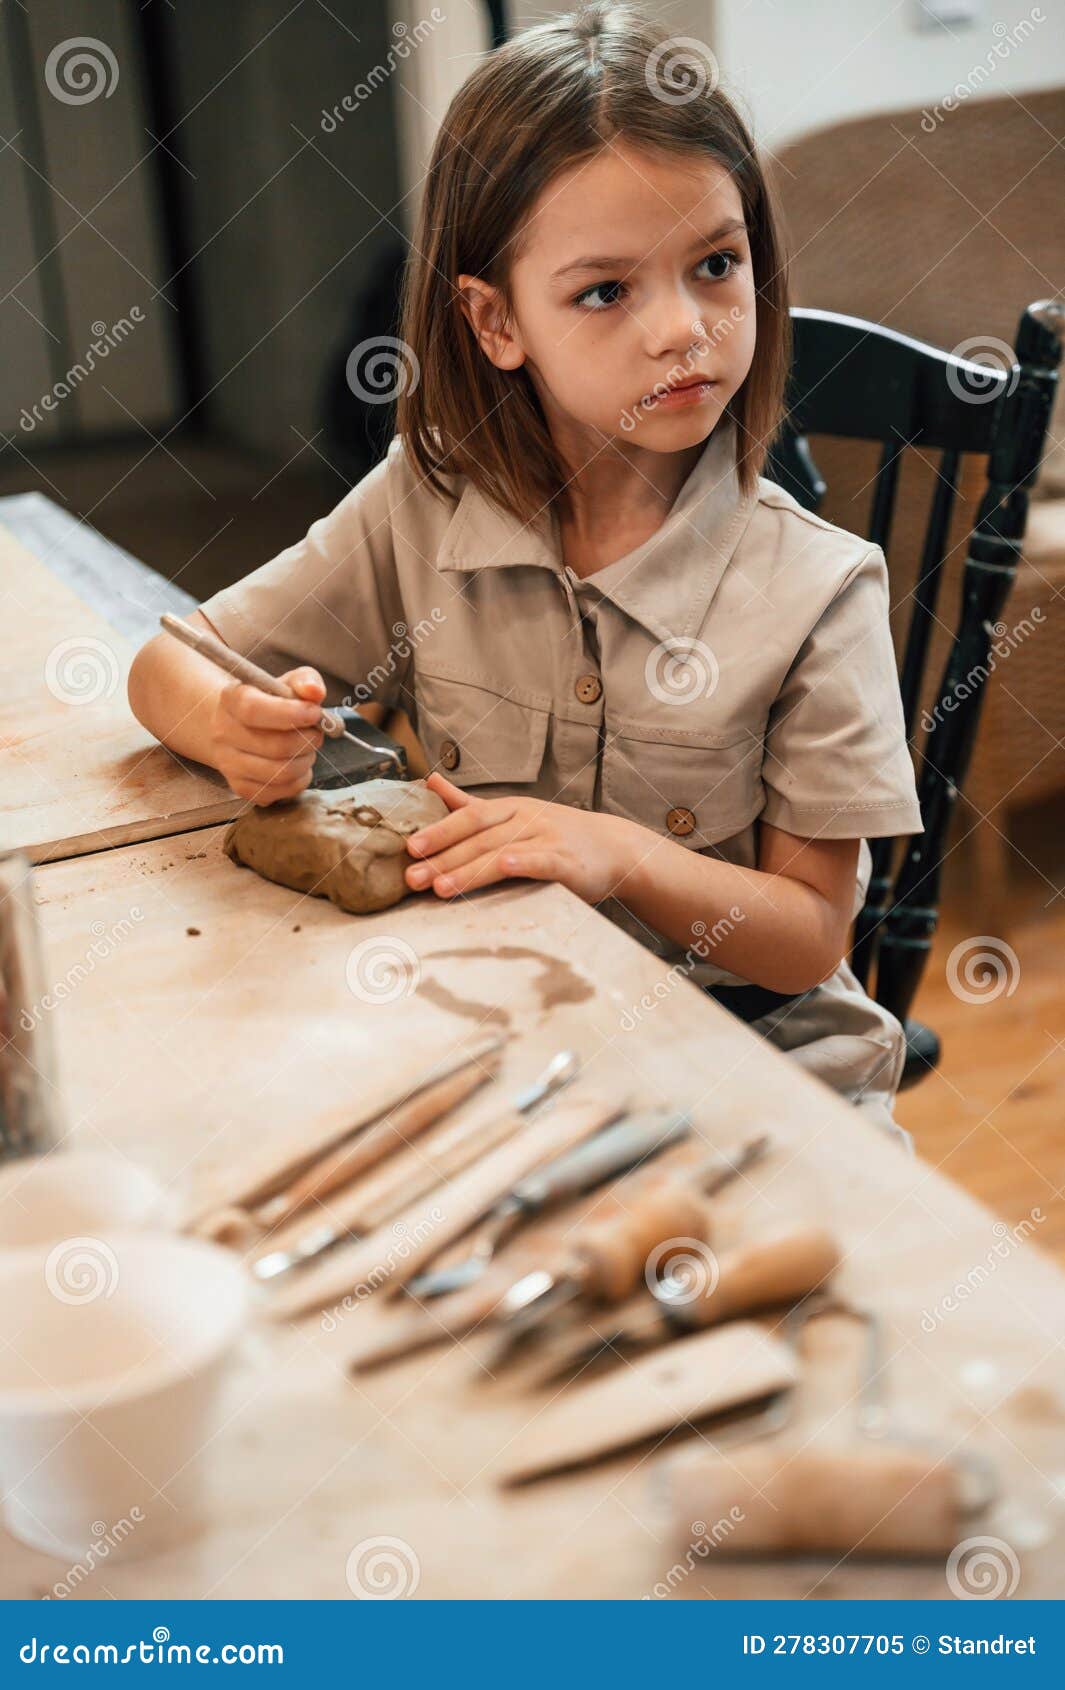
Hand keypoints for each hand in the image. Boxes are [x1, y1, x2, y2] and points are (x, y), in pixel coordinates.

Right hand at [210, 666, 325, 803]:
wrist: (239, 726)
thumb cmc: (269, 702)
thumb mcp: (286, 682)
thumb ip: (305, 681)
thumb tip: (314, 692)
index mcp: (231, 699)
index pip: (254, 710)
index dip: (290, 714)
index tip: (315, 713)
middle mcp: (223, 732)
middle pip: (275, 746)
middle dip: (308, 740)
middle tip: (316, 732)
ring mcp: (229, 763)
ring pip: (280, 773)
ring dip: (306, 760)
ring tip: (307, 748)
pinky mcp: (240, 786)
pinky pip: (279, 791)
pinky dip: (300, 780)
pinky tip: (299, 764)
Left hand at [403, 772, 641, 904]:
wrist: (614, 847)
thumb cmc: (556, 834)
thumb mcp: (513, 813)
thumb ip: (468, 803)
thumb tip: (429, 781)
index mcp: (509, 808)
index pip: (468, 818)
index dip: (438, 831)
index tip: (410, 848)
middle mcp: (525, 819)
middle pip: (478, 838)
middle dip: (443, 858)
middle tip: (412, 878)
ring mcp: (547, 838)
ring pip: (502, 852)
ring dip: (469, 869)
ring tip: (440, 887)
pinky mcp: (567, 860)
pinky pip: (542, 860)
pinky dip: (524, 862)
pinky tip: (505, 867)